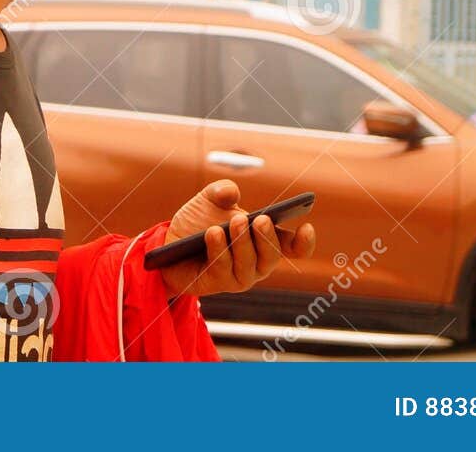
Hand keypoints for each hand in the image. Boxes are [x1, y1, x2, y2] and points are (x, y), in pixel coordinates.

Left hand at [157, 180, 315, 299]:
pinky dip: (218, 250)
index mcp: (264, 241)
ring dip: (242, 242)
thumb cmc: (197, 222)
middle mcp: (257, 263)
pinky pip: (222, 269)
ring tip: (236, 221)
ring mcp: (239, 277)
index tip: (307, 226)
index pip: (292, 247)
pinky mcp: (217, 284)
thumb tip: (231, 193)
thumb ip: (220, 190)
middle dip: (266, 237)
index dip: (304, 242)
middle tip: (260, 219)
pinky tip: (212, 234)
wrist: (168, 243)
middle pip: (271, 255)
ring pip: (248, 263)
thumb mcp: (207, 199)